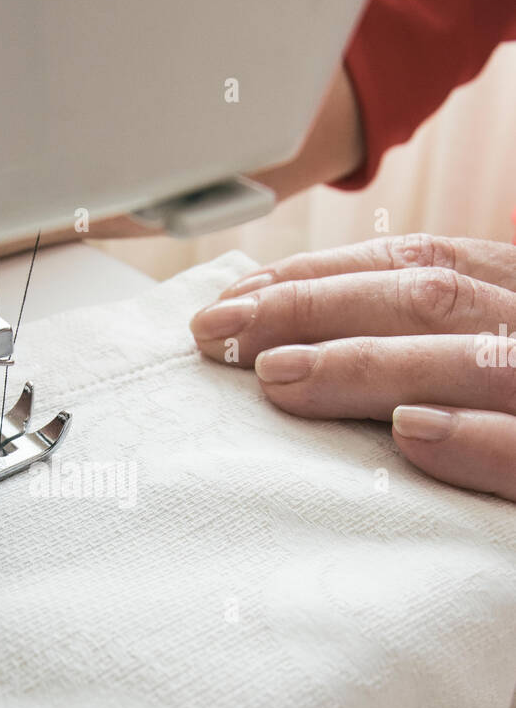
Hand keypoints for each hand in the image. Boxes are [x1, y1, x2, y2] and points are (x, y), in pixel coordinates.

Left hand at [191, 234, 515, 501]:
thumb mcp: (489, 362)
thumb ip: (432, 342)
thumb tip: (299, 342)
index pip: (418, 267)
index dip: (321, 275)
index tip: (235, 297)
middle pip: (429, 300)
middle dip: (314, 308)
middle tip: (218, 336)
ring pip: (475, 359)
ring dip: (372, 364)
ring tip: (280, 378)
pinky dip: (481, 440)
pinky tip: (415, 434)